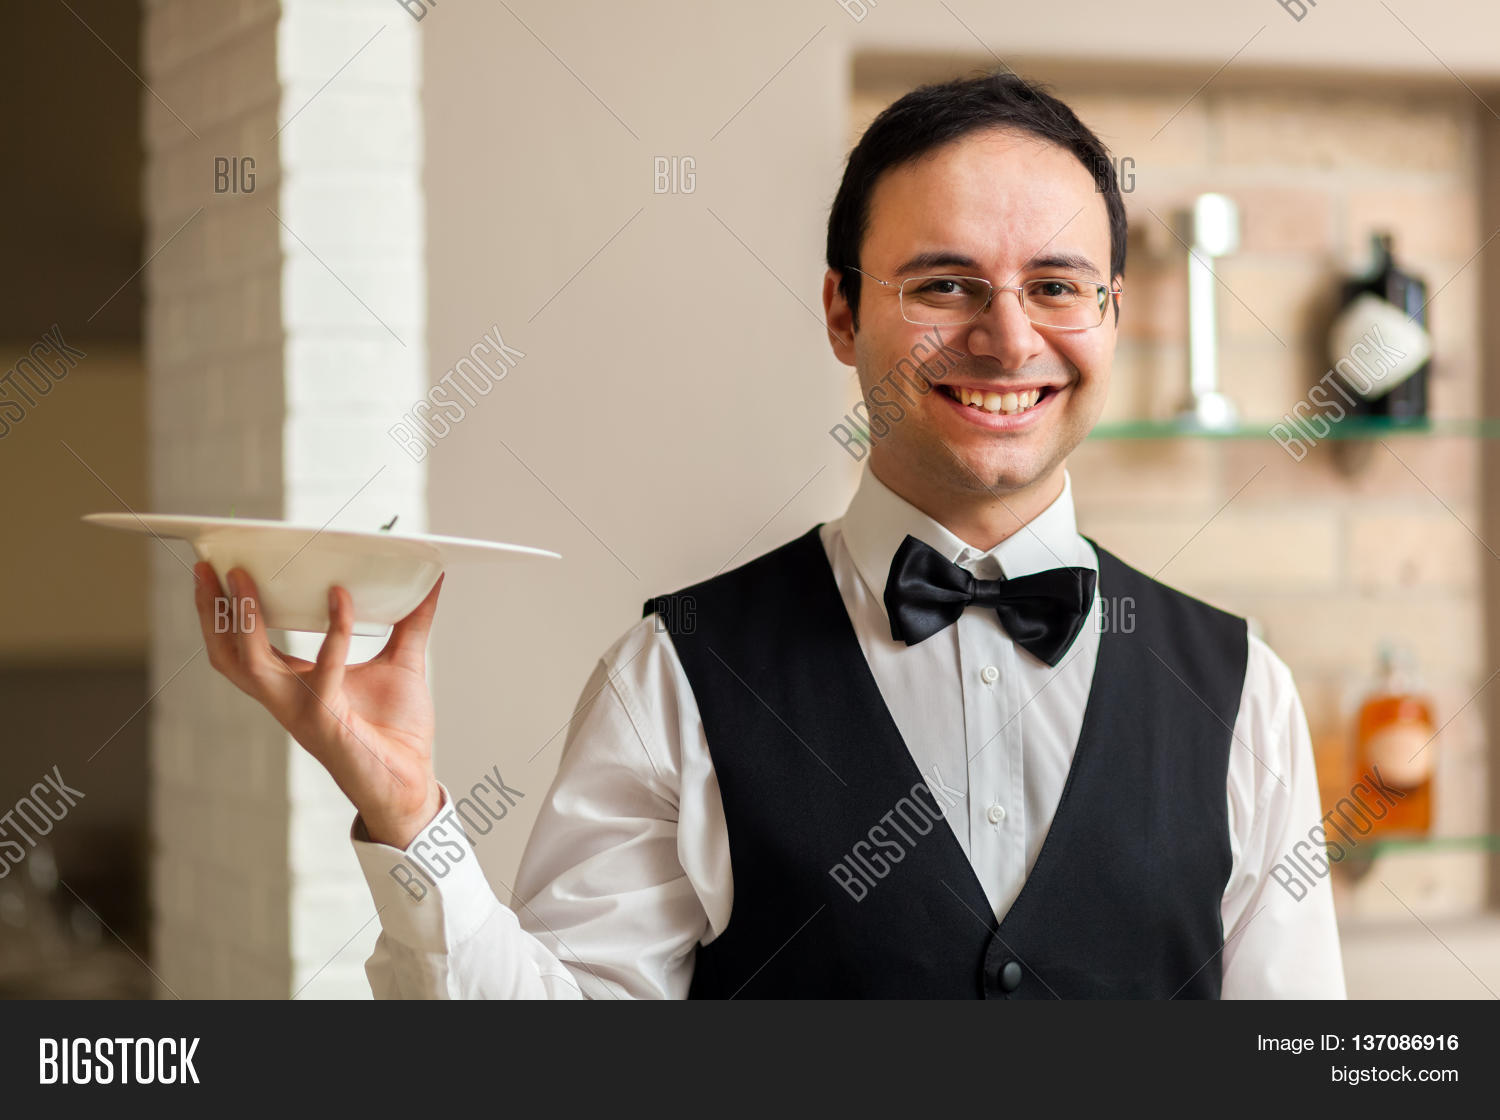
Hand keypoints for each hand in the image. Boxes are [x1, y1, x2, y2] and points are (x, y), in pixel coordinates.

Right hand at [193, 562, 444, 848]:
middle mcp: (287, 699)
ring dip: (243, 621)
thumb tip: (433, 580)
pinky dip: (332, 632)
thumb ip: (412, 622)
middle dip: (210, 614)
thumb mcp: (403, 662)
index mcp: (294, 685)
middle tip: (208, 568)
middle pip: (227, 656)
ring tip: (243, 580)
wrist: (411, 782)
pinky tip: (340, 598)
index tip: (215, 571)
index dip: (222, 614)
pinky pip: (322, 672)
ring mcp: (301, 712)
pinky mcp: (325, 722)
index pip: (242, 648)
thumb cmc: (397, 730)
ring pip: (251, 665)